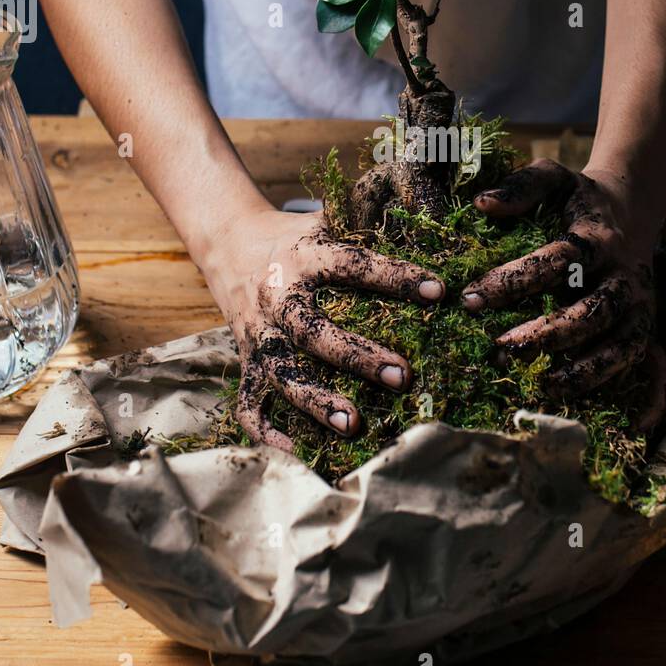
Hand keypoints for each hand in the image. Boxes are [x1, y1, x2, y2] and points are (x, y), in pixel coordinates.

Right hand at [200, 206, 443, 449]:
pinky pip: (249, 405)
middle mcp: (277, 299)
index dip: (395, 277)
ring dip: (316, 401)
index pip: (352, 265)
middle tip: (404, 375)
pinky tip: (299, 450)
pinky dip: (268, 432)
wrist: (227, 244)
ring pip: (282, 374)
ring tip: (354, 424)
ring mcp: (257, 335)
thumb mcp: (327, 220)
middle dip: (358, 357)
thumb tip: (431, 215)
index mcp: (303, 256)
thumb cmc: (296, 236)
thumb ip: (370, 220)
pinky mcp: (245, 362)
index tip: (438, 291)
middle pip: (313, 332)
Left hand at [461, 160, 665, 432]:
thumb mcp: (554, 178)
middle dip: (548, 333)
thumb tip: (482, 203)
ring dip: (584, 369)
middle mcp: (624, 274)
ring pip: (621, 344)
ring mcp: (640, 304)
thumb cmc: (579, 199)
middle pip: (592, 310)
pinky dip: (614, 383)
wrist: (631, 209)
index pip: (556, 262)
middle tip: (501, 346)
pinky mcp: (645, 325)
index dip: (514, 280)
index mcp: (597, 239)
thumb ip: (521, 186)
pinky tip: (575, 396)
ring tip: (542, 385)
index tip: (472, 298)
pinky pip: (634, 360)